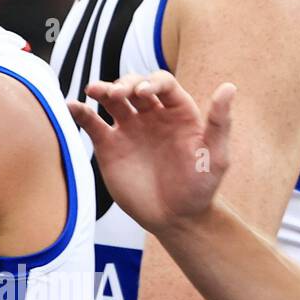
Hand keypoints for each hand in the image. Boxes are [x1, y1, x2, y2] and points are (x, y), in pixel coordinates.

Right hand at [67, 71, 235, 236]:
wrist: (174, 218)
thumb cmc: (199, 188)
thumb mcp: (216, 157)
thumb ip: (219, 123)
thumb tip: (229, 87)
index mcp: (178, 112)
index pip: (162, 83)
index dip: (152, 81)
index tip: (143, 91)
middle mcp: (151, 115)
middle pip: (133, 85)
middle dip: (124, 84)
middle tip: (116, 94)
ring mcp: (128, 128)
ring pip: (112, 99)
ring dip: (102, 89)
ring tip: (93, 91)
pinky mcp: (109, 145)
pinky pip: (92, 123)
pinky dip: (80, 112)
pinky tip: (71, 106)